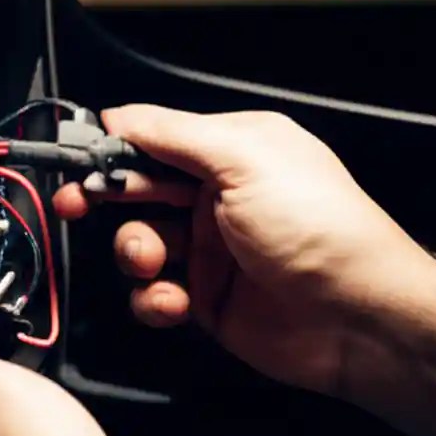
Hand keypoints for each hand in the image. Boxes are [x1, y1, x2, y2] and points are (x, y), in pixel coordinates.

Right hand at [54, 105, 435, 396]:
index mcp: (233, 151)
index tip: (75, 161)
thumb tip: (118, 115)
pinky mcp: (205, 297)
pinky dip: (153, 299)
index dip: (111, 149)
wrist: (359, 319)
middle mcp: (219, 196)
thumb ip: (172, 134)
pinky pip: (152, 293)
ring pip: (137, 243)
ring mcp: (210, 248)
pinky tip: (174, 302)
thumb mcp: (243, 160)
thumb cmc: (319, 230)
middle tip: (76, 203)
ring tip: (153, 263)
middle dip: (104, 197)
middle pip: (137, 189)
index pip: (154, 139)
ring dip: (134, 253)